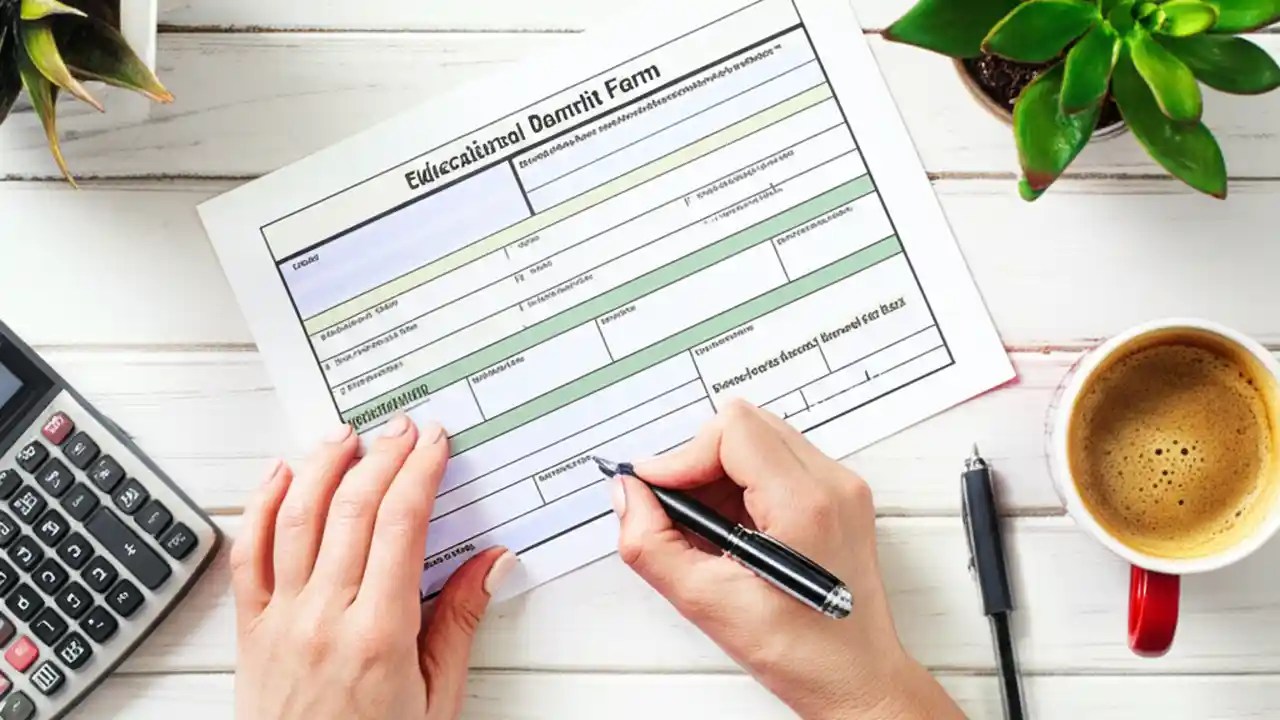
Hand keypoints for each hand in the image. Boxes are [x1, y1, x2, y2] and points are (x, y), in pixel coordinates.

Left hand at [231, 415, 517, 719]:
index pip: (400, 525)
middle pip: (352, 509)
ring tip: (346, 436)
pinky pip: (248, 553)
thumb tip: (491, 564)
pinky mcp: (249, 629)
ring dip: (322, 466)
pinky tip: (281, 477)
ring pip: (295, 518)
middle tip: (403, 429)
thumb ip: (459, 623)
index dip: (420, 472)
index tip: (435, 444)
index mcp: (378, 634)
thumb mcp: (436, 699)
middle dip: (382, 456)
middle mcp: (323, 618)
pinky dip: (262, 505)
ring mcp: (280, 620)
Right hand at [612, 401, 962, 719]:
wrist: (856, 679)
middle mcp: (833, 484)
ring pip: (760, 438)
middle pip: (745, 425)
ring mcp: (841, 488)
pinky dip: (743, 484)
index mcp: (806, 504)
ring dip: (719, 474)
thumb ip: (651, 543)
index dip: (681, 456)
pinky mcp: (839, 497)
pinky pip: (778, 461)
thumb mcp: (707, 603)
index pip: (731, 430)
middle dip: (699, 462)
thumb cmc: (804, 653)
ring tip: (707, 527)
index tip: (656, 490)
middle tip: (678, 510)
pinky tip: (733, 529)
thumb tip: (628, 495)